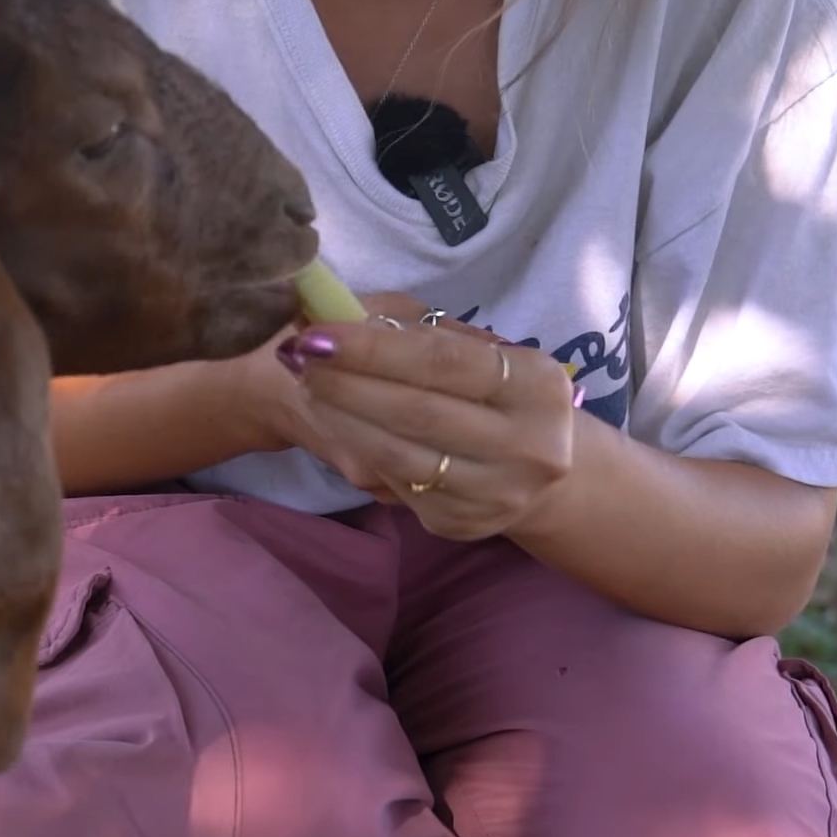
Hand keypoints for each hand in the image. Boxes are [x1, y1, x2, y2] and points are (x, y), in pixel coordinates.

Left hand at [277, 295, 580, 540]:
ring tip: (306, 384)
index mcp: (537, 385)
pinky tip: (331, 420)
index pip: (441, 362)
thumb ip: (415, 332)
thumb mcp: (477, 350)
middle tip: (298, 356)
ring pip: (397, 454)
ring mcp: (497, 492)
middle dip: (347, 382)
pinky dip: (356, 447)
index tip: (318, 332)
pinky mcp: (462, 524)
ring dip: (340, 417)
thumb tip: (333, 312)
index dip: (374, 348)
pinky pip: (394, 483)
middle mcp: (529, 445)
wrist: (538, 468)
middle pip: (417, 411)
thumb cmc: (494, 390)